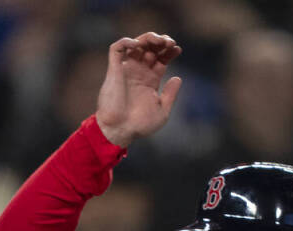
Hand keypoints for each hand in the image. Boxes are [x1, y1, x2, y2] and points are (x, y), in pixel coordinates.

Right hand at [96, 33, 182, 147]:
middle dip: (161, 41)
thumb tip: (178, 78)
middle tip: (170, 42)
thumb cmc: (140, 125)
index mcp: (150, 80)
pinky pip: (117, 48)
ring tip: (159, 40)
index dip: (169, 52)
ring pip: (136, 44)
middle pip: (150, 48)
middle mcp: (139, 72)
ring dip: (147, 38)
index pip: (161, 59)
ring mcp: (127, 69)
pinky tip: (138, 45)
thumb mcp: (162, 111)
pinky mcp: (114, 69)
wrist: (121, 130)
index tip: (178, 49)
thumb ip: (170, 94)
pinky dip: (126, 42)